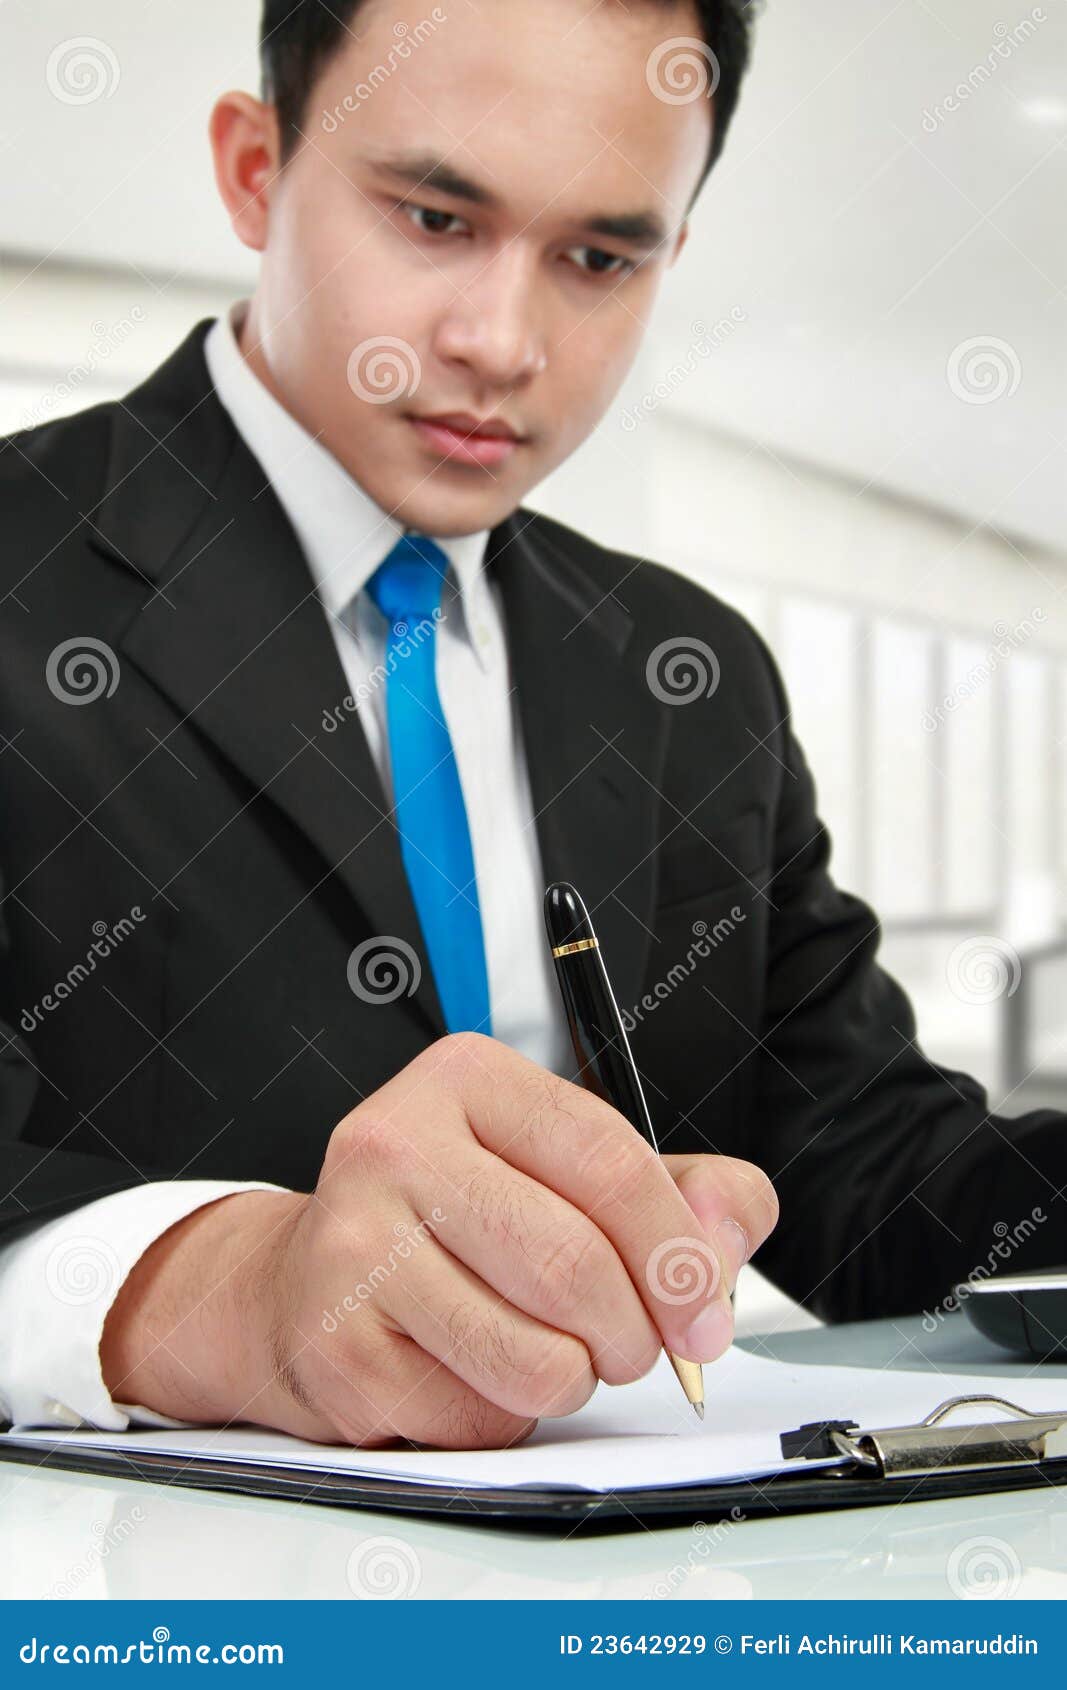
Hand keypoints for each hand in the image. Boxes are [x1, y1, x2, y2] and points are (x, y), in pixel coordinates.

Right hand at [101, 1033, 777, 1448]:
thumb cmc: (455, 1220)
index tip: (703, 1313)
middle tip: (633, 1346)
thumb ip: (681, 1189)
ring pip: (534, 1357)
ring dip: (574, 1380)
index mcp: (465, 1079)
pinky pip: (477, 1415)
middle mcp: (394, 1145)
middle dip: (633, 1332)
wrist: (302, 1282)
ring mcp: (353, 1247)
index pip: (608, 1160)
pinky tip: (473, 1371)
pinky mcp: (337, 1346)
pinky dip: (507, 1416)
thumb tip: (725, 1233)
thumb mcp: (569, 1172)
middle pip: (574, 1266)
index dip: (679, 1252)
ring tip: (553, 1353)